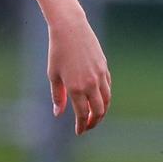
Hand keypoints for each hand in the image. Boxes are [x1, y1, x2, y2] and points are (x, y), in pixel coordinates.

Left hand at [48, 10, 110, 134]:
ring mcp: (100, 76)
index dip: (81, 126)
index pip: (82, 114)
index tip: (79, 132)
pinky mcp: (105, 67)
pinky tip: (98, 99)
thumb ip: (58, 96)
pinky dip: (105, 97)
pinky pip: (108, 87)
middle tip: (87, 126)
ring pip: (107, 100)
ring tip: (94, 116)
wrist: (71, 29)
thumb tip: (58, 114)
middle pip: (98, 111)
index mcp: (76, 88)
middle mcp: (91, 84)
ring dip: (102, 111)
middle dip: (93, 122)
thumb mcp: (53, 75)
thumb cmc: (57, 52)